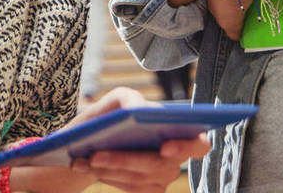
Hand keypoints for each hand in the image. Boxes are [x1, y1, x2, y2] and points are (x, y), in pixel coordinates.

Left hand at [70, 88, 209, 191]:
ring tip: (83, 158)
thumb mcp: (115, 100)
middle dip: (125, 159)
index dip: (187, 146)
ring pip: (141, 177)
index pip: (199, 144)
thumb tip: (138, 110)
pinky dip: (107, 176)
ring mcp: (163, 175)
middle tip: (96, 155)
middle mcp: (175, 154)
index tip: (165, 146)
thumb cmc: (109, 117)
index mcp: (175, 128)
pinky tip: (85, 166)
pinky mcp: (150, 189)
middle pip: (159, 164)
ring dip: (109, 167)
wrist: (89, 144)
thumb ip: (128, 97)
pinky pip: (133, 187)